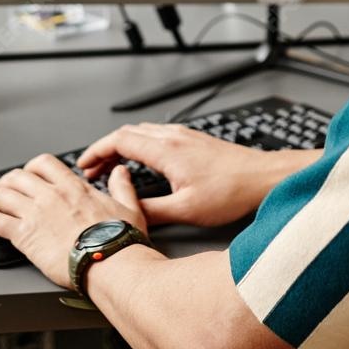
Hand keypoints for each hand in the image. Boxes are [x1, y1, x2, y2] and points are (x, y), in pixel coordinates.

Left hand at [0, 154, 146, 289]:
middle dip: (5, 183)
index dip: (31, 169)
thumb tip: (121, 172)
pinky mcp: (24, 235)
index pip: (44, 164)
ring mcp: (35, 213)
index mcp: (73, 187)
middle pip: (17, 177)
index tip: (27, 177)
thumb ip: (122, 187)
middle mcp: (50, 195)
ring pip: (1, 195)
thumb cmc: (120, 242)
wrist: (111, 262)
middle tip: (0, 192)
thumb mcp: (129, 208)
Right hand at [78, 123, 307, 227]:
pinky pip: (157, 135)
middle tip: (93, 169)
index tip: (84, 164)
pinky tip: (145, 163)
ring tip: (114, 166)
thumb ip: (153, 211)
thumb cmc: (233, 191)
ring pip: (143, 133)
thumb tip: (130, 215)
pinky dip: (140, 146)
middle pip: (127, 133)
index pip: (119, 140)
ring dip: (123, 146)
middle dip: (105, 149)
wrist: (264, 177)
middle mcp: (173, 137)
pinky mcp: (195, 141)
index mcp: (166, 150)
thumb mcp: (187, 209)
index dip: (96, 151)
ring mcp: (185, 137)